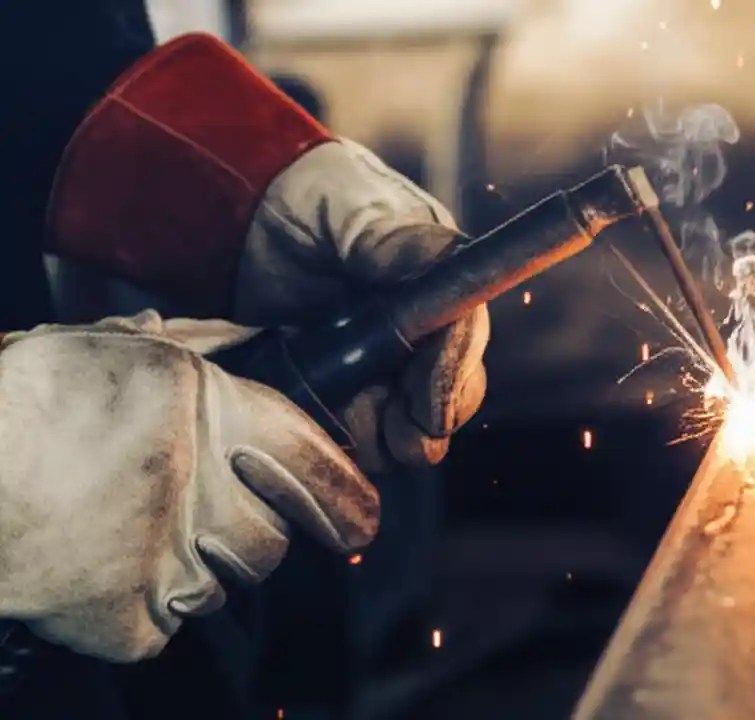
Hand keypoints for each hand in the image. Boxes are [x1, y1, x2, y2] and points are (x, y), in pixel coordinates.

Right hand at [0, 311, 377, 661]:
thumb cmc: (14, 404)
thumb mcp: (103, 347)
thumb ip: (188, 343)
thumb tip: (245, 337)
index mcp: (204, 407)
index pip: (315, 461)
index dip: (346, 494)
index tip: (358, 515)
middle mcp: (195, 480)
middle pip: (274, 537)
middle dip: (260, 535)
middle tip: (230, 523)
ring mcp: (160, 554)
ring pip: (226, 585)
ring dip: (200, 569)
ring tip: (140, 535)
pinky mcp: (121, 614)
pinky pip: (164, 627)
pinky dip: (140, 610)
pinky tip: (103, 572)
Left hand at [233, 138, 487, 469]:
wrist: (232, 217)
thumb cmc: (299, 196)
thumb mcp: (345, 207)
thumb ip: (393, 239)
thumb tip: (444, 258)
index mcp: (435, 276)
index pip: (465, 334)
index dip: (454, 376)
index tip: (431, 409)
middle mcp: (421, 322)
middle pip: (451, 389)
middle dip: (429, 421)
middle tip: (402, 437)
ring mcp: (383, 359)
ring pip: (412, 421)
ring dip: (390, 438)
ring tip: (354, 428)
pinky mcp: (345, 387)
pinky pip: (363, 431)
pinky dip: (352, 442)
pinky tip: (328, 432)